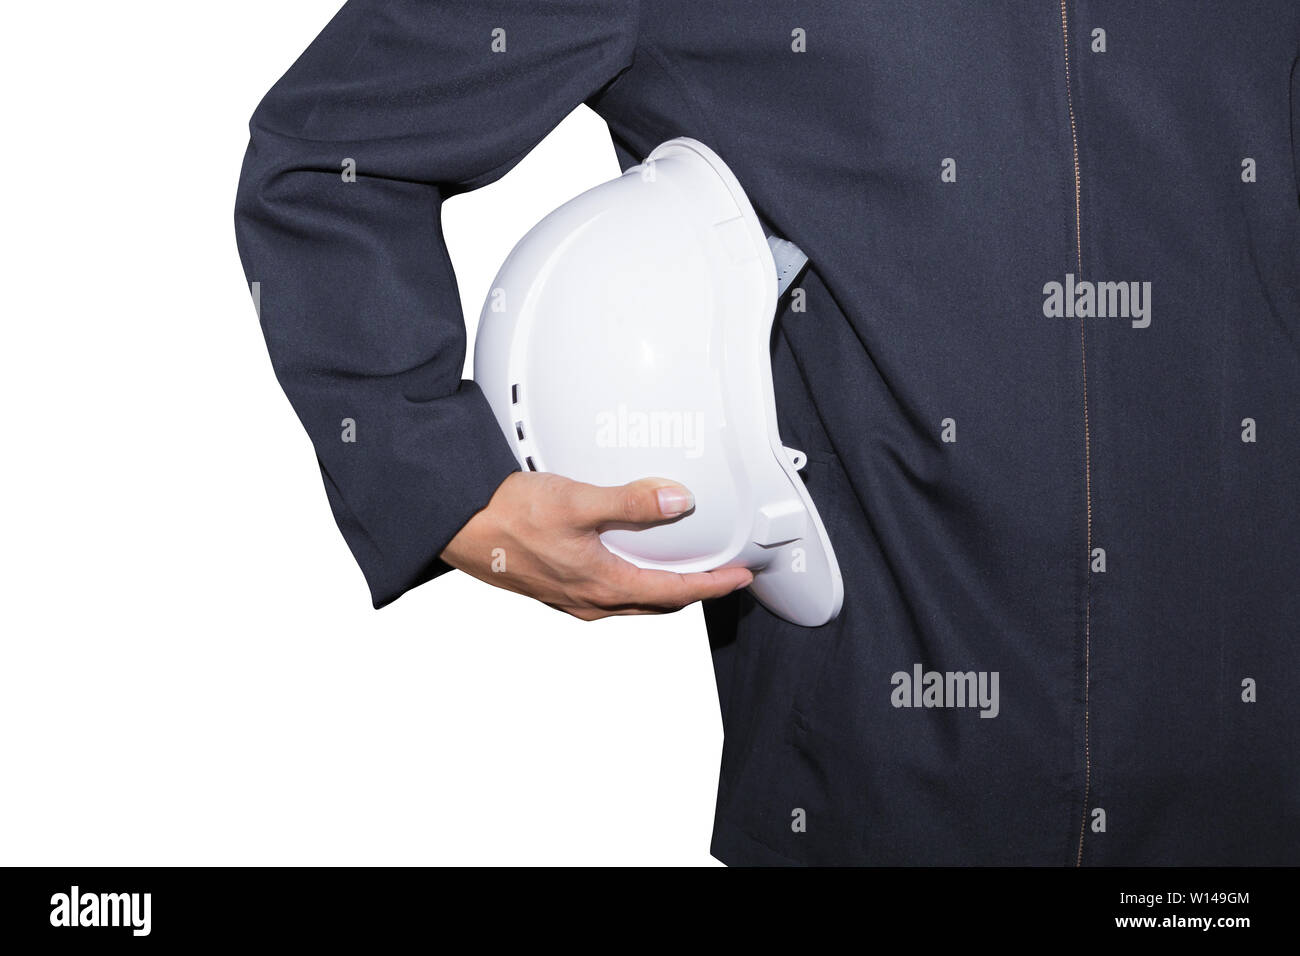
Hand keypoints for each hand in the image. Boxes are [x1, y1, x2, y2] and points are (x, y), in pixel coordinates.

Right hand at [440, 472, 752, 619]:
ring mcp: (568, 599)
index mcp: (603, 586)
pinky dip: (629, 583)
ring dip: (659, 589)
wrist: (455, 525)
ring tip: (678, 567)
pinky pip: (605, 594)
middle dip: (691, 591)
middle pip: (656, 604)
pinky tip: (623, 559)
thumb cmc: (508, 514)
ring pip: (630, 603)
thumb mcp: (576, 501)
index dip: (713, 585)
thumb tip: (678, 502)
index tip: (740, 578)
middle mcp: (589, 602)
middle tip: (718, 574)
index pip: (675, 592)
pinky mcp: (552, 589)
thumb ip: (630, 503)